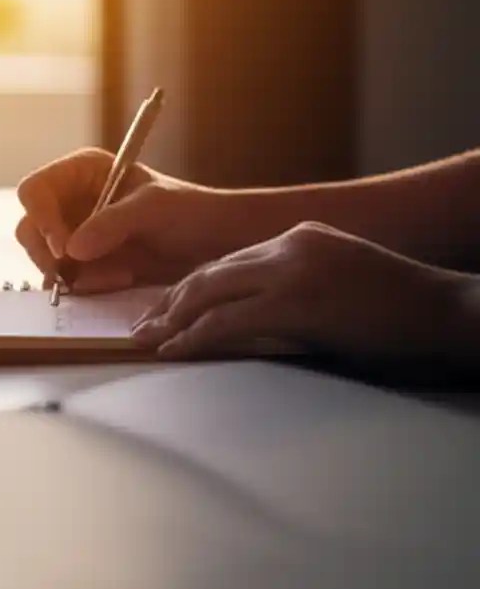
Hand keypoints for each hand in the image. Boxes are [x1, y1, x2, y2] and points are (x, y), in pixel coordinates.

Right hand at [15, 148, 247, 291]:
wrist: (216, 244)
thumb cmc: (191, 211)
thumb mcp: (153, 209)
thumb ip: (112, 223)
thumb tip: (72, 250)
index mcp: (81, 172)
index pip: (35, 191)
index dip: (41, 219)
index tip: (64, 249)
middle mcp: (71, 201)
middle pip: (30, 229)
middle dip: (50, 255)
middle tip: (74, 275)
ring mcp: (75, 234)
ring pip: (43, 259)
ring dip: (73, 274)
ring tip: (117, 275)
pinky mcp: (85, 264)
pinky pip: (66, 280)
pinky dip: (87, 286)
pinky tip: (121, 279)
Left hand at [131, 222, 471, 360]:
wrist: (446, 312)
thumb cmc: (400, 314)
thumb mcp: (338, 288)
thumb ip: (292, 293)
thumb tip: (248, 323)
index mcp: (299, 237)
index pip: (228, 263)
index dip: (191, 290)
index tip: (166, 312)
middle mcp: (289, 244)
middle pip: (209, 273)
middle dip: (170, 303)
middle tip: (142, 328)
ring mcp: (291, 269)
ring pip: (209, 293)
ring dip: (171, 321)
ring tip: (146, 342)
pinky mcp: (294, 300)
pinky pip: (226, 320)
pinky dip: (194, 337)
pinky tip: (173, 351)